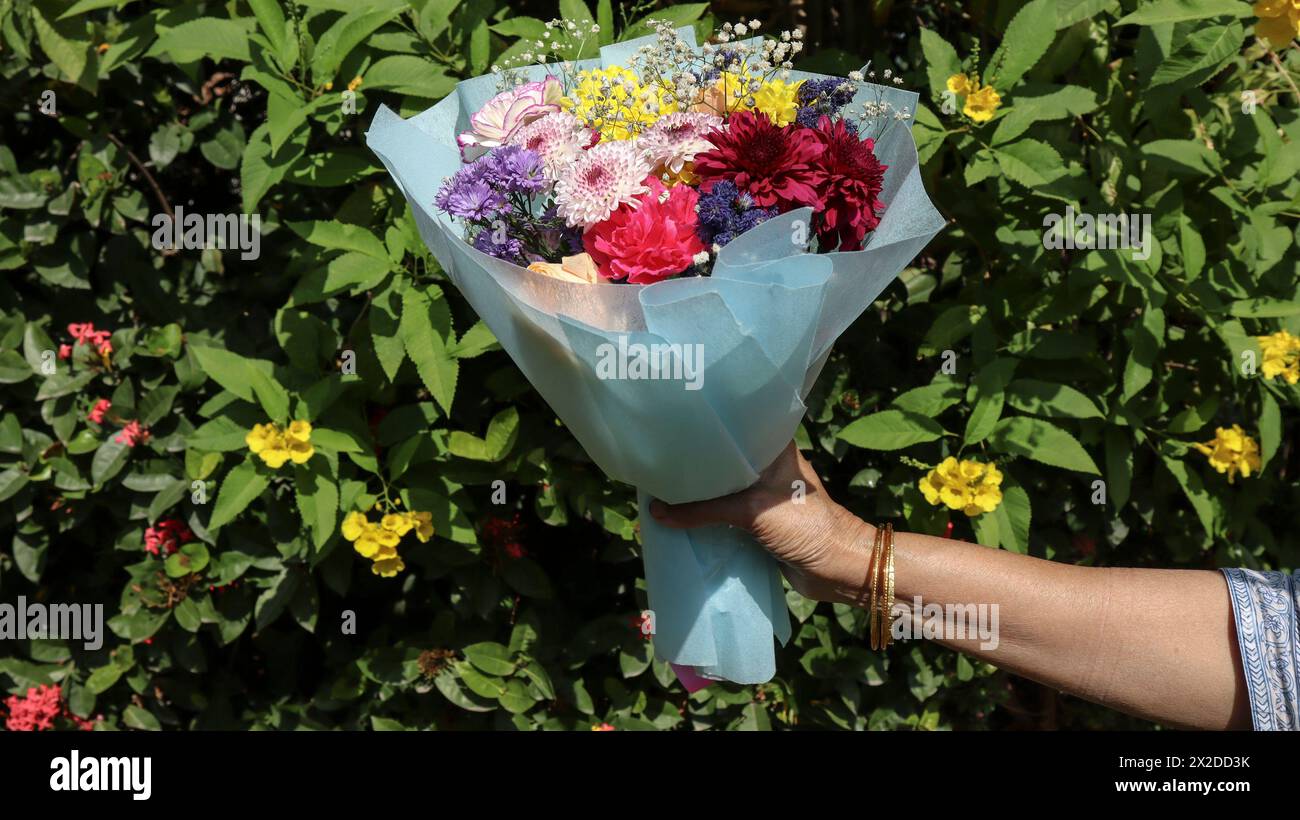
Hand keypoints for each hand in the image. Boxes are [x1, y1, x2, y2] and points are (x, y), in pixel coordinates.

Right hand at [648, 442, 875, 603]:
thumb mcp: (750, 510)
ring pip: (724, 488)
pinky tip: (680, 512)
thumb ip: (702, 510)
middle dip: (697, 463)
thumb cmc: (802, 525)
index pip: (735, 428)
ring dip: (700, 491)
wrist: (834, 568)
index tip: (674, 424)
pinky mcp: (758, 520)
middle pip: (725, 460)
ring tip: (663, 482)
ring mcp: (763, 494)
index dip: (707, 428)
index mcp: (774, 448)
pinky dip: (706, 514)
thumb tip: (656, 511)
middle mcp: (768, 466)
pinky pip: (725, 513)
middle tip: (660, 455)